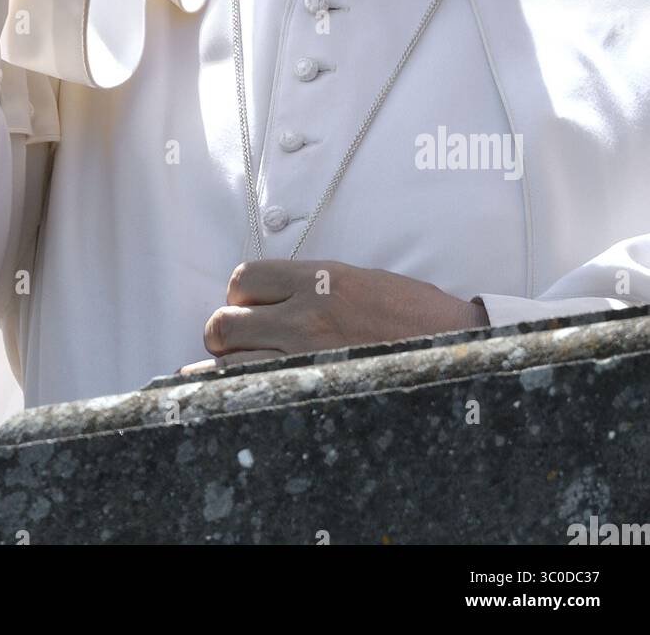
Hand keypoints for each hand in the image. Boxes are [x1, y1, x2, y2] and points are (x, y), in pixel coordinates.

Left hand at [177, 260, 488, 374]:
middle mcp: (304, 314)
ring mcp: (305, 358)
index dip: (241, 297)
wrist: (457, 354)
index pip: (242, 278)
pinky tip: (246, 401)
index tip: (255, 311)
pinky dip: (240, 399)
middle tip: (249, 346)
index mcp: (318, 278)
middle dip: (228, 336)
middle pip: (223, 323)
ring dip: (231, 371)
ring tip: (251, 376)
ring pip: (227, 366)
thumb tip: (266, 300)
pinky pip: (250, 396)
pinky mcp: (312, 393)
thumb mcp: (359, 280)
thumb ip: (309, 285)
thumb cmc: (412, 316)